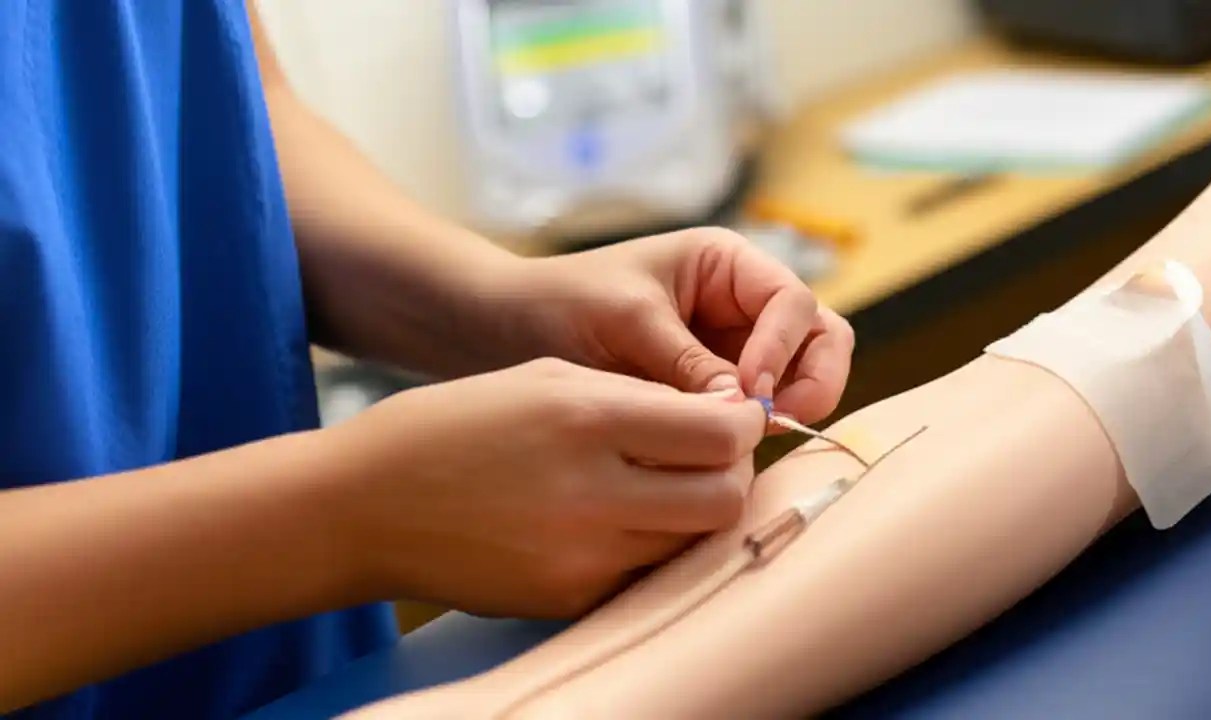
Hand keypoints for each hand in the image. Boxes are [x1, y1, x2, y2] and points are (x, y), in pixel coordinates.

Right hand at [325, 358, 764, 617]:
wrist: (364, 505)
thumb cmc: (454, 426)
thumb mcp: (546, 378)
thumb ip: (637, 397)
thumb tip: (718, 419)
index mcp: (585, 419)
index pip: (720, 433)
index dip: (742, 422)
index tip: (733, 416)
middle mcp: (591, 493)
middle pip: (724, 498)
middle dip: (733, 472)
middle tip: (710, 455)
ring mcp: (580, 557)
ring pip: (692, 542)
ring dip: (695, 511)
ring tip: (660, 485)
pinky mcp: (568, 598)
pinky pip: (645, 574)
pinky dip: (649, 546)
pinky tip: (615, 520)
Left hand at [522, 228, 853, 424]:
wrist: (506, 331)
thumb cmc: (562, 302)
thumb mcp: (626, 320)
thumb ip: (685, 361)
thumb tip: (744, 411)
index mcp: (726, 265)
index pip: (791, 300)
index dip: (784, 345)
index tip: (751, 389)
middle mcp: (741, 306)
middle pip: (819, 338)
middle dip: (812, 378)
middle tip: (778, 420)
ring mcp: (733, 352)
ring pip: (800, 379)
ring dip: (791, 408)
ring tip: (749, 441)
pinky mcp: (715, 396)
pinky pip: (758, 414)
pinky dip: (755, 433)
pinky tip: (724, 455)